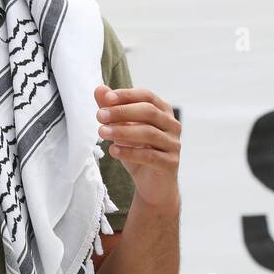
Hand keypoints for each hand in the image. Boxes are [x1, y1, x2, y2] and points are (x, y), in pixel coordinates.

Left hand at [94, 85, 179, 215]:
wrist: (152, 184)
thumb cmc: (138, 151)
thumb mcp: (122, 129)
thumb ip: (112, 109)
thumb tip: (99, 89)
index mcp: (163, 111)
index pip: (147, 96)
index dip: (127, 95)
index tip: (106, 98)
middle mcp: (172, 125)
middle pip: (149, 112)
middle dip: (122, 112)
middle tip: (99, 116)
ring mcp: (174, 144)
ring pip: (148, 133)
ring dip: (122, 131)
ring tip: (101, 132)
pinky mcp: (171, 164)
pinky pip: (150, 156)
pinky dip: (129, 152)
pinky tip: (113, 151)